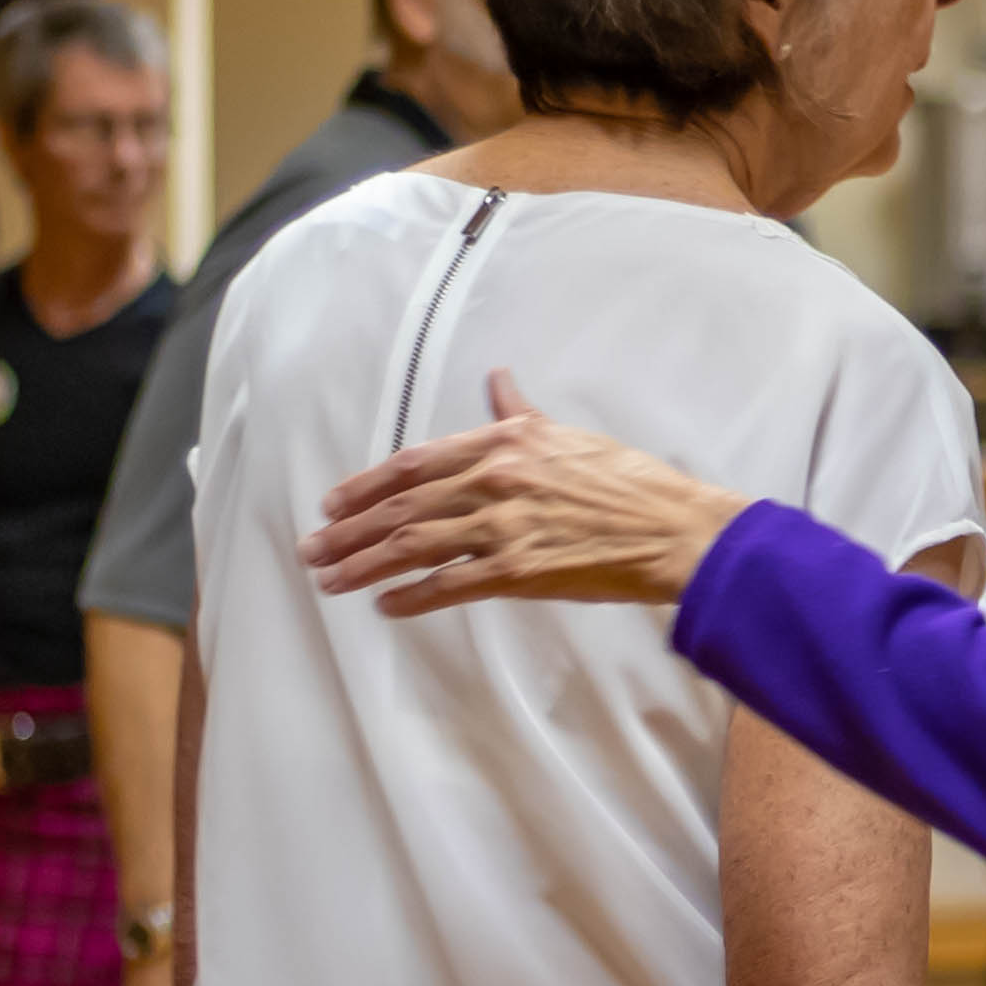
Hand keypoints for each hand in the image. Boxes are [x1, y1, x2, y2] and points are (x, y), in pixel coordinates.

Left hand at [310, 373, 747, 613]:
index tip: (331, 504)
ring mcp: (505, 526)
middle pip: (402, 507)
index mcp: (503, 443)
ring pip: (414, 545)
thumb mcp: (566, 434)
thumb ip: (518, 413)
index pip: (414, 464)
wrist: (674, 529)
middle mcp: (495, 480)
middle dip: (348, 531)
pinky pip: (450, 585)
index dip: (365, 485)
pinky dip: (412, 596)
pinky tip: (385, 605)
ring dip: (364, 564)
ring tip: (330, 580)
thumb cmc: (628, 482)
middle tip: (311, 550)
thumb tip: (497, 379)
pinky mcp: (520, 570)